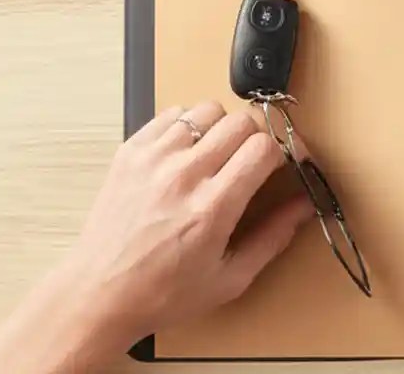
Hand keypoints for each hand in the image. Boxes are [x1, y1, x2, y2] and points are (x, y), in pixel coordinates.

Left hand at [0, 102, 312, 373]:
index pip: (263, 148)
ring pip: (207, 111)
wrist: (99, 294)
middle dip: (257, 139)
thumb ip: (273, 237)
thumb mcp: (230, 278)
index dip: (285, 150)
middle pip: (240, 122)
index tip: (288, 160)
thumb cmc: (163, 293)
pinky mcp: (130, 153)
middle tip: (252, 163)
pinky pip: (171, 115)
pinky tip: (187, 153)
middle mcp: (183, 176)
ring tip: (218, 156)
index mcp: (212, 208)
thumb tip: (304, 206)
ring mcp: (153, 160)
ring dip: (222, 129)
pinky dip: (187, 126)